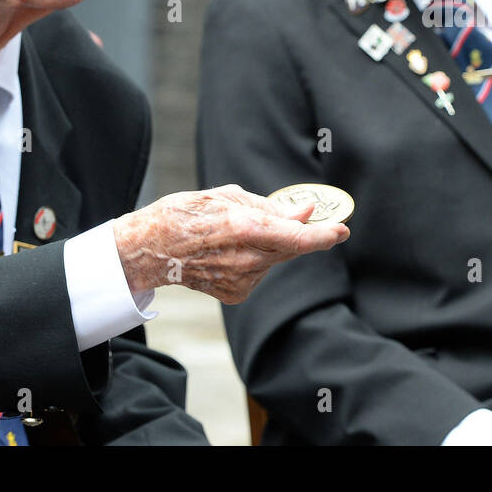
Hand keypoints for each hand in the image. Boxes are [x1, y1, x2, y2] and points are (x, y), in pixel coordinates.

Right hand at [112, 184, 349, 302]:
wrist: (150, 250)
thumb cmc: (185, 214)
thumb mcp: (228, 197)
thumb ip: (271, 207)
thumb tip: (304, 212)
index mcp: (245, 229)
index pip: (297, 237)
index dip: (323, 235)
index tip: (342, 230)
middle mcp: (247, 259)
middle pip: (292, 248)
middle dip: (303, 234)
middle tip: (307, 220)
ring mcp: (241, 280)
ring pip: (275, 258)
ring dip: (270, 244)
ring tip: (235, 234)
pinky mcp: (236, 294)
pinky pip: (260, 272)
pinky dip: (255, 259)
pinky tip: (229, 253)